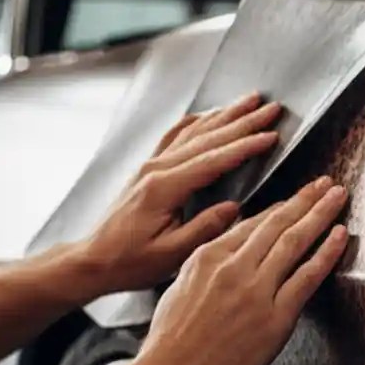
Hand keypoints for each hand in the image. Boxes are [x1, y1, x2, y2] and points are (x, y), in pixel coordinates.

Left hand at [70, 92, 282, 296]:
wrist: (93, 260)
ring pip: (193, 131)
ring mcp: (151, 166)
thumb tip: (235, 208)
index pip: (214, 160)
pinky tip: (209, 115)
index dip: (245, 146)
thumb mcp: (172, 255)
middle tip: (271, 108)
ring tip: (250, 102)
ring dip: (224, 115)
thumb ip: (205, 228)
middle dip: (243, 121)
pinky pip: (175, 136)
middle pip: (207, 138)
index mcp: (165, 188)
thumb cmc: (130, 262)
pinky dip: (196, 122)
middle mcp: (157, 170)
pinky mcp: (148, 170)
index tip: (271, 136)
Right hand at [130, 176, 350, 364]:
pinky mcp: (275, 317)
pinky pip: (307, 276)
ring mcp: (255, 291)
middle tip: (325, 184)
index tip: (296, 198)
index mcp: (207, 256)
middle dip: (305, 198)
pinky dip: (326, 252)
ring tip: (337, 197)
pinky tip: (339, 236)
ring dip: (320, 214)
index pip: (252, 222)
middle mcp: (233, 267)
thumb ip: (207, 264)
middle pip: (277, 223)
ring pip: (294, 241)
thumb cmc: (171, 343)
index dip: (280, 207)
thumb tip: (228, 249)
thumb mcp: (179, 287)